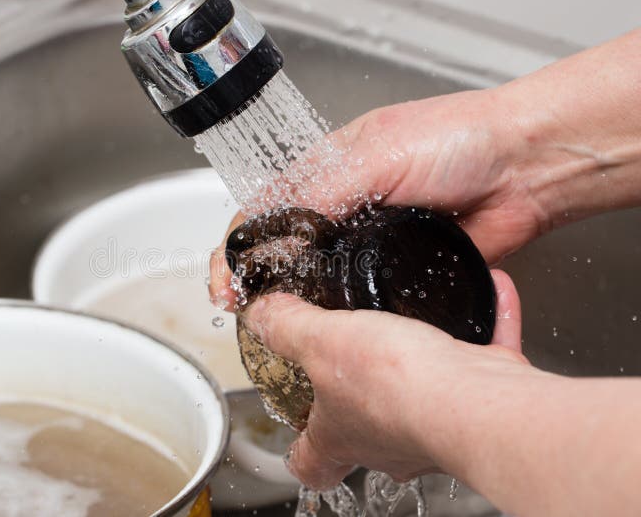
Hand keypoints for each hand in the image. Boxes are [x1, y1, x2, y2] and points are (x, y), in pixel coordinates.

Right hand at [209, 88, 549, 308]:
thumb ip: (324, 193)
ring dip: (295, 300)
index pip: (266, 211)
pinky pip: (362, 298)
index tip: (224, 281)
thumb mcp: (378, 154)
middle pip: (285, 250)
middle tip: (240, 307)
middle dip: (257, 279)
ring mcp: (370, 244)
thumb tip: (280, 234)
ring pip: (319, 278)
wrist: (526, 167)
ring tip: (275, 324)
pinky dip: (341, 313)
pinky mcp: (400, 273)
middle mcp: (343, 208)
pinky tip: (328, 325)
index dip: (238, 246)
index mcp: (328, 171)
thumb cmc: (459, 140)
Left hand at [240, 269, 526, 488]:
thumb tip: (261, 315)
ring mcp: (437, 427)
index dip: (297, 448)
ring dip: (426, 358)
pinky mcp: (483, 404)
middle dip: (364, 396)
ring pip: (428, 399)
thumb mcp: (320, 341)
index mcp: (341, 436)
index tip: (294, 429)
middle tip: (359, 360)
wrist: (476, 403)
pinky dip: (489, 327)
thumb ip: (288, 326)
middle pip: (367, 431)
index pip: (310, 463)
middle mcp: (388, 443)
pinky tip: (490, 290)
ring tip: (423, 317)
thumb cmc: (394, 386)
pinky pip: (485, 359)